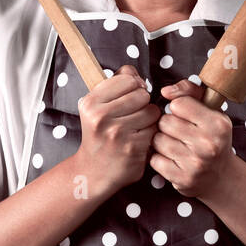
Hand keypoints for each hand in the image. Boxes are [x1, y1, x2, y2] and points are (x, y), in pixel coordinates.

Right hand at [73, 65, 160, 196]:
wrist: (93, 172)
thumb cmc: (99, 134)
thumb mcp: (96, 106)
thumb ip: (115, 83)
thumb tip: (134, 72)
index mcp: (90, 103)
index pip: (127, 78)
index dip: (132, 86)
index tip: (127, 97)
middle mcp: (101, 118)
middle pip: (142, 94)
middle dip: (142, 103)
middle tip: (130, 115)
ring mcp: (118, 134)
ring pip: (152, 111)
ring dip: (149, 119)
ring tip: (135, 128)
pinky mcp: (133, 149)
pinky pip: (155, 130)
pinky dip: (151, 134)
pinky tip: (138, 140)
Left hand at [149, 78, 234, 198]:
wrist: (221, 176)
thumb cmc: (212, 138)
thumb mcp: (211, 111)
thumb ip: (190, 92)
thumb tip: (165, 91)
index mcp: (217, 124)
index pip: (178, 104)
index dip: (177, 108)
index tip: (185, 116)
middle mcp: (208, 144)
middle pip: (165, 122)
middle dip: (168, 125)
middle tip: (179, 132)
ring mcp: (195, 163)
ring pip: (158, 140)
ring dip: (162, 141)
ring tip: (175, 144)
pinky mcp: (183, 179)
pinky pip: (155, 160)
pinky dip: (159, 159)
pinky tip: (172, 159)